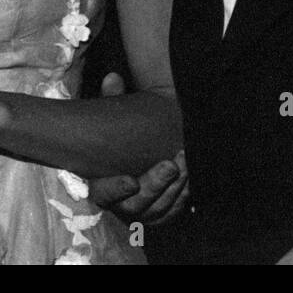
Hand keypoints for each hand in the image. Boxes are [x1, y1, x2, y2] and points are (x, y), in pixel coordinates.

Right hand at [86, 71, 189, 224]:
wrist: (138, 153)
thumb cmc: (122, 135)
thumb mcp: (114, 116)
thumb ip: (112, 100)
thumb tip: (113, 77)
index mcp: (101, 184)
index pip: (103, 195)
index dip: (116, 190)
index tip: (131, 180)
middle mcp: (120, 204)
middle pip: (136, 205)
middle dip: (155, 185)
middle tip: (171, 165)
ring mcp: (141, 212)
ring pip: (157, 210)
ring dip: (174, 189)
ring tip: (185, 163)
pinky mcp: (159, 215)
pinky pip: (172, 212)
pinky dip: (182, 197)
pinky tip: (190, 177)